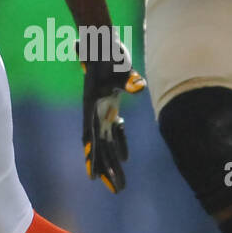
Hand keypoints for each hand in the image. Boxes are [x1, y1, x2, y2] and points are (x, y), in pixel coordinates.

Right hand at [81, 35, 146, 193]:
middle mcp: (95, 111)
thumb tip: (139, 87)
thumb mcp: (121, 67)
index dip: (92, 156)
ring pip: (106, 140)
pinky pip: (113, 129)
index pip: (91, 136)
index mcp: (93, 106)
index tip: (93, 177)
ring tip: (120, 183)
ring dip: (112, 161)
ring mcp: (101, 109)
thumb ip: (129, 80)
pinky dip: (119, 142)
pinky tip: (125, 156)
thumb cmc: (111, 55)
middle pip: (100, 144)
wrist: (102, 42)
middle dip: (107, 168)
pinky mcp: (109, 105)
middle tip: (117, 190)